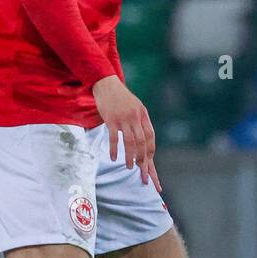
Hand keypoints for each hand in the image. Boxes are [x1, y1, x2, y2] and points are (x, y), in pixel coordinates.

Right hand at [92, 75, 161, 191]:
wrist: (106, 84)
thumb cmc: (120, 98)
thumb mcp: (135, 107)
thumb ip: (139, 122)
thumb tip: (143, 140)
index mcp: (143, 116)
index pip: (150, 138)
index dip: (150, 152)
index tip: (149, 164)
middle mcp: (136, 118)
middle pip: (142, 143)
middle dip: (143, 160)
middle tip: (142, 173)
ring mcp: (124, 119)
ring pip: (130, 142)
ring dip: (130, 157)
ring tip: (129, 167)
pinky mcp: (111, 119)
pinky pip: (115, 137)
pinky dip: (115, 149)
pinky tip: (114, 158)